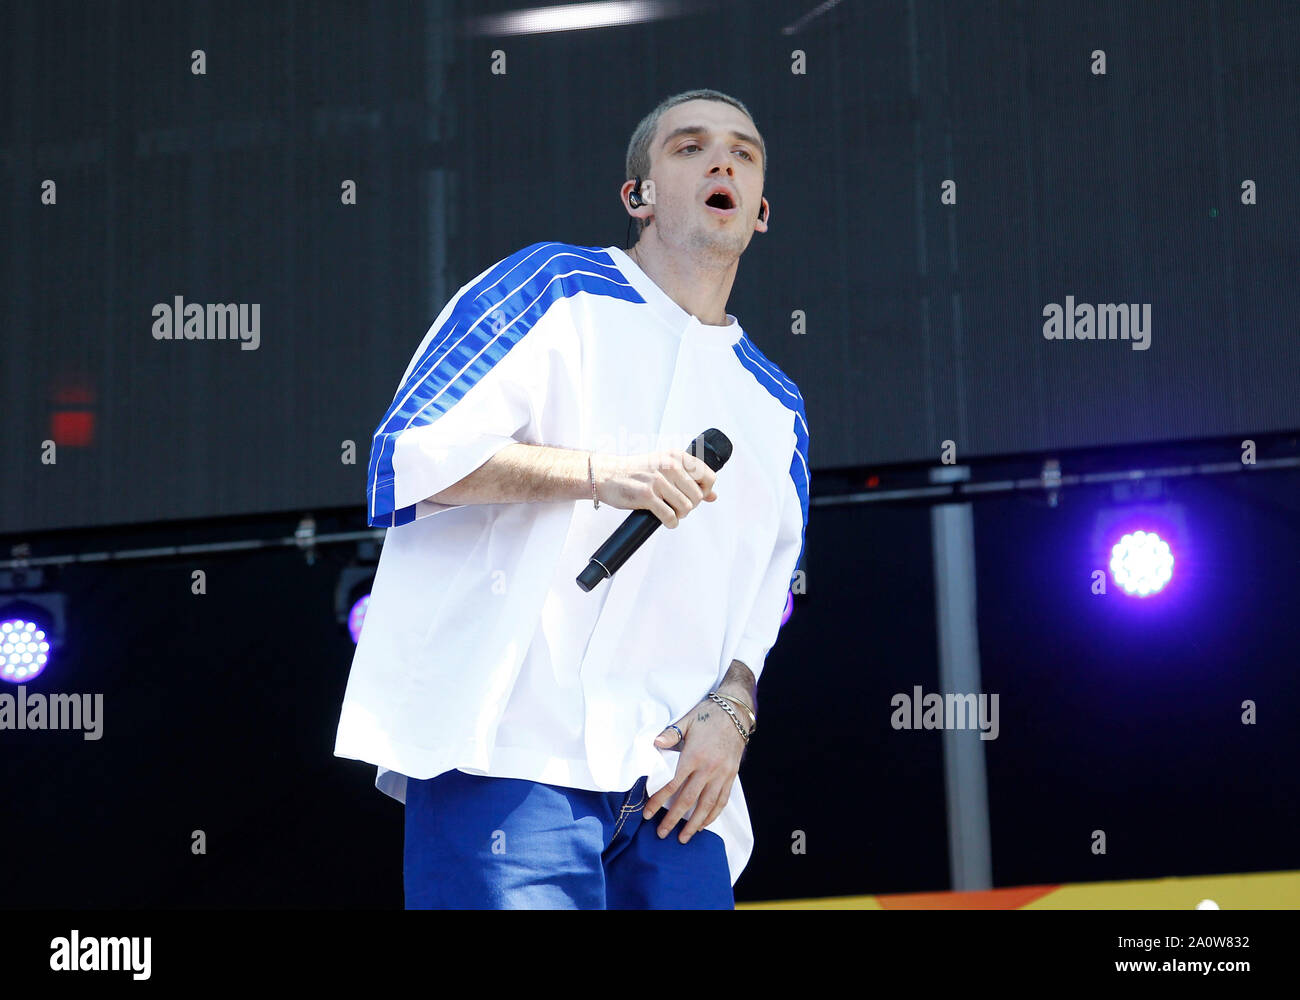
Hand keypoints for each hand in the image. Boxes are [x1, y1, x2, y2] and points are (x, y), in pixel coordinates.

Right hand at [592, 450, 717, 527]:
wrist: (606, 474)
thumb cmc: (636, 472)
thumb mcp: (665, 467)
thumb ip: (690, 478)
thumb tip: (713, 496)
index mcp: (676, 456)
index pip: (708, 477)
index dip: (705, 491)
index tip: (693, 496)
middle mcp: (669, 465)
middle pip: (698, 496)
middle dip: (690, 506)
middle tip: (677, 506)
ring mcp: (658, 481)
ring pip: (686, 508)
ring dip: (679, 515)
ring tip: (669, 511)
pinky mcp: (646, 496)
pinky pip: (670, 516)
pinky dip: (671, 522)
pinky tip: (666, 520)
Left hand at [643, 698, 745, 842]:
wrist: (735, 713)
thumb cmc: (707, 716)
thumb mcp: (687, 721)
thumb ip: (670, 734)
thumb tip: (655, 743)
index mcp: (694, 756)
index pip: (673, 784)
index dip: (658, 801)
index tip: (648, 814)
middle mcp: (709, 769)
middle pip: (689, 800)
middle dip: (674, 819)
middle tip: (662, 833)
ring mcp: (722, 774)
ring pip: (707, 805)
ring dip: (694, 823)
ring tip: (684, 837)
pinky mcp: (731, 776)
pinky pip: (722, 800)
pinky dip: (713, 814)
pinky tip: (704, 824)